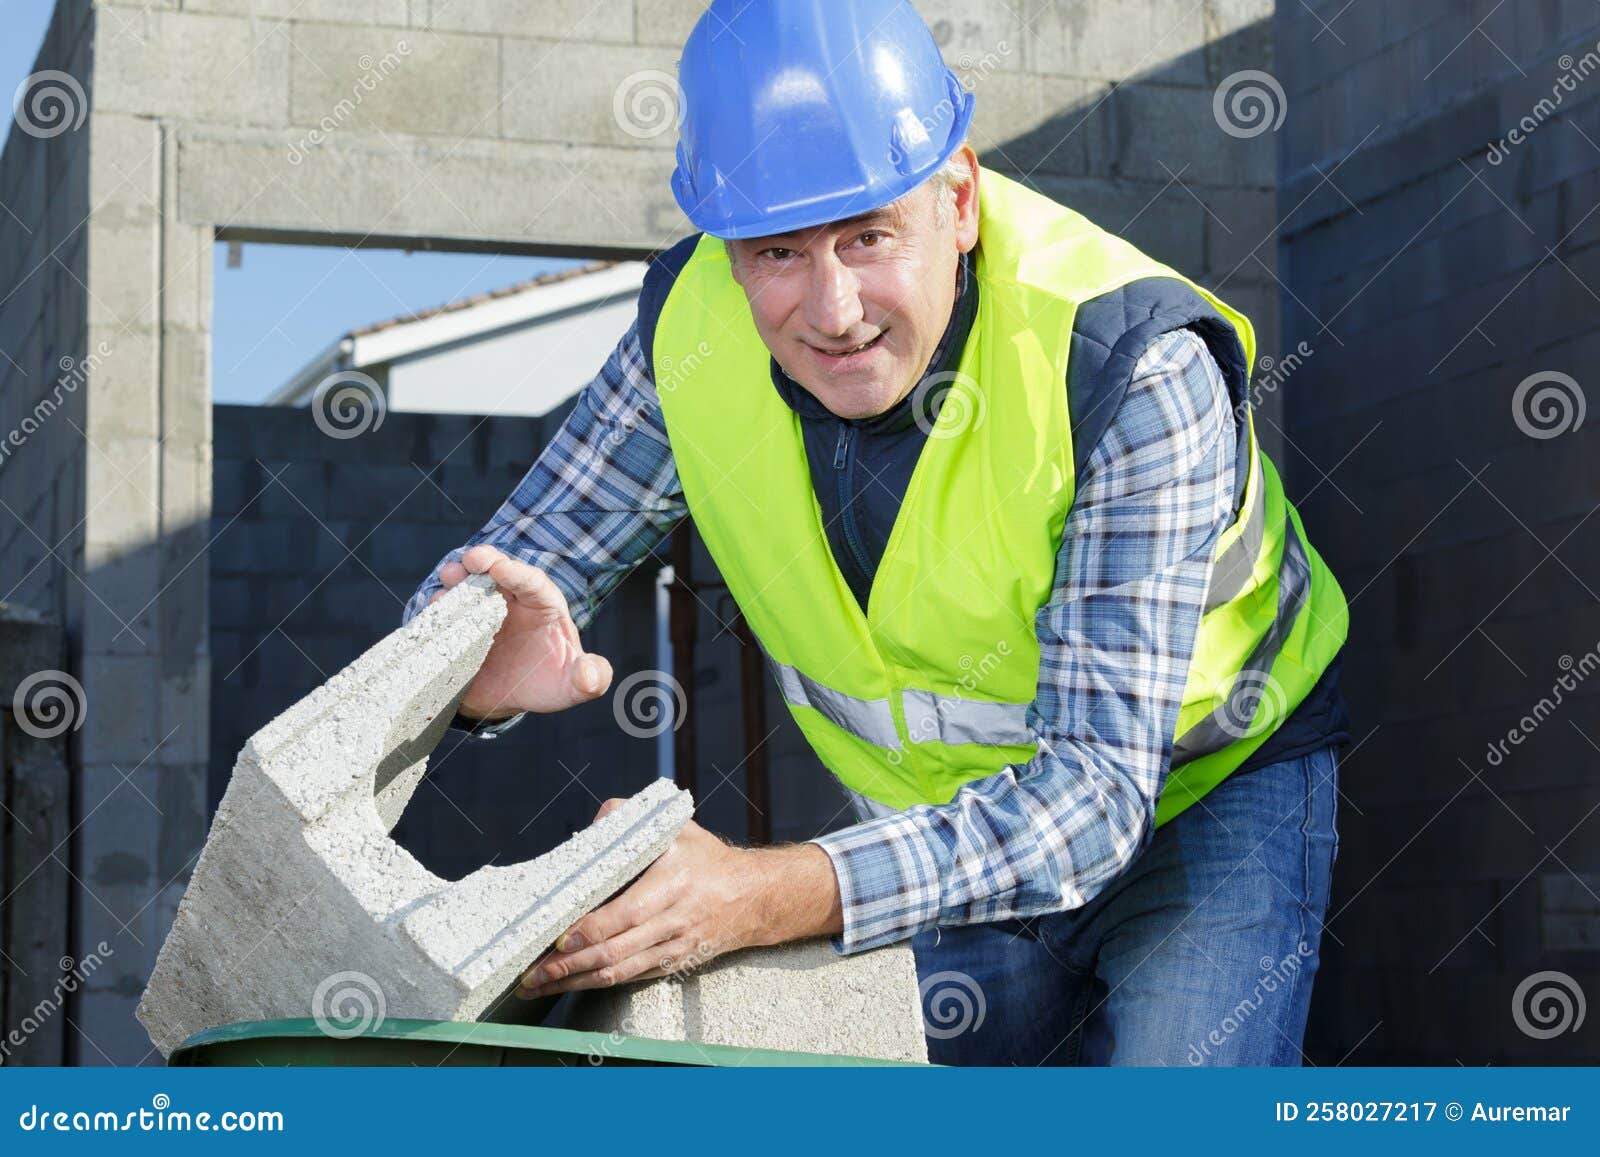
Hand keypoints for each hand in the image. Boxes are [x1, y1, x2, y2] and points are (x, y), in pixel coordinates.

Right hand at [431, 544, 611, 719]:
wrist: (509, 699)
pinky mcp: (459, 626)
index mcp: (543, 605)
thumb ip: (591, 678)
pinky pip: (449, 613)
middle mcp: (512, 601)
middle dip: (486, 561)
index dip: (518, 574)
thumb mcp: (572, 685)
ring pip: (470, 586)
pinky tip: (434, 606)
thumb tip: (592, 675)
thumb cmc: (546, 683)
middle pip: (499, 572)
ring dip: (458, 579)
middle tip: (472, 559)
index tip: (501, 569)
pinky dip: (441, 607)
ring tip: (448, 577)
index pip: (534, 583)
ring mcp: (482, 611)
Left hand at [514, 799, 842, 997]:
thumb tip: (594, 826)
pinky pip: (630, 978)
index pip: (626, 914)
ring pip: (619, 972)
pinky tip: (570, 984)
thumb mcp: (677, 827)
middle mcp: (673, 920)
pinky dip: (597, 984)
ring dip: (576, 982)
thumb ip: (630, 818)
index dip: (591, 930)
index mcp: (672, 883)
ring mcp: (673, 946)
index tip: (559, 938)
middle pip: (616, 951)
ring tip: (539, 987)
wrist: (754, 896)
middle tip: (532, 974)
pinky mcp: (672, 963)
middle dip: (570, 965)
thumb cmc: (706, 857)